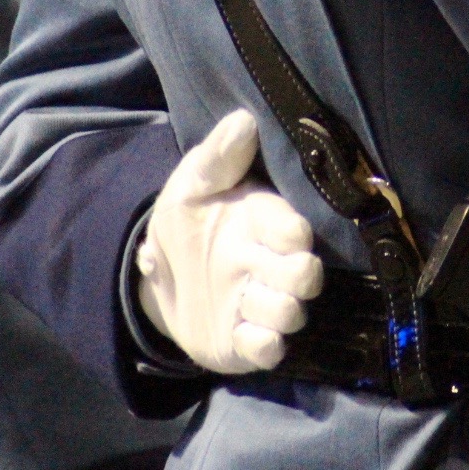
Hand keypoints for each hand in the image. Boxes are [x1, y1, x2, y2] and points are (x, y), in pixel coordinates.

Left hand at [134, 111, 322, 373]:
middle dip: (292, 277)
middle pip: (308, 276)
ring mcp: (262, 304)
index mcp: (264, 224)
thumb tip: (243, 120)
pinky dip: (260, 344)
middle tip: (257, 271)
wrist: (160, 279)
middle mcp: (270, 265)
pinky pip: (270, 350)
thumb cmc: (186, 225)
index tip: (279, 231)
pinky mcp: (249, 341)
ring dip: (271, 310)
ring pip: (291, 314)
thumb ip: (217, 157)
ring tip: (242, 300)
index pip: (297, 230)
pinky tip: (238, 330)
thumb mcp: (190, 186)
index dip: (291, 234)